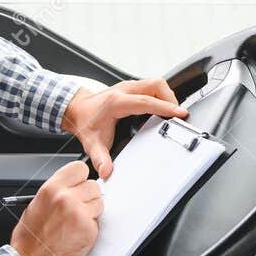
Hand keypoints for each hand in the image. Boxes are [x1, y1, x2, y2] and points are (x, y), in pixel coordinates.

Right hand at [10, 161, 103, 255]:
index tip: (79, 186)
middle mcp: (65, 198)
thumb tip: (70, 187)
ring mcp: (78, 213)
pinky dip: (90, 228)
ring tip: (75, 224)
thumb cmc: (29, 241)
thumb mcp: (35, 206)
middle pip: (93, 185)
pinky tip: (76, 236)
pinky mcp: (88, 230)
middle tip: (77, 210)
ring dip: (92, 212)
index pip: (79, 168)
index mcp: (50, 189)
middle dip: (88, 197)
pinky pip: (98, 222)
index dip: (81, 178)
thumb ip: (54, 193)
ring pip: (99, 203)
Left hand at [61, 78, 187, 177]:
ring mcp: (129, 87)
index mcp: (117, 102)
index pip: (146, 101)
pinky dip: (160, 97)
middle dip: (170, 99)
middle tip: (175, 116)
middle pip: (156, 85)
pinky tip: (159, 111)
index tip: (180, 113)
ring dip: (166, 97)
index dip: (165, 106)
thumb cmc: (85, 121)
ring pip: (156, 84)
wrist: (76, 108)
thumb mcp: (91, 142)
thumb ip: (100, 158)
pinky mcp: (132, 89)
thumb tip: (107, 171)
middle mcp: (124, 90)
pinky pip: (152, 87)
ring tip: (169, 114)